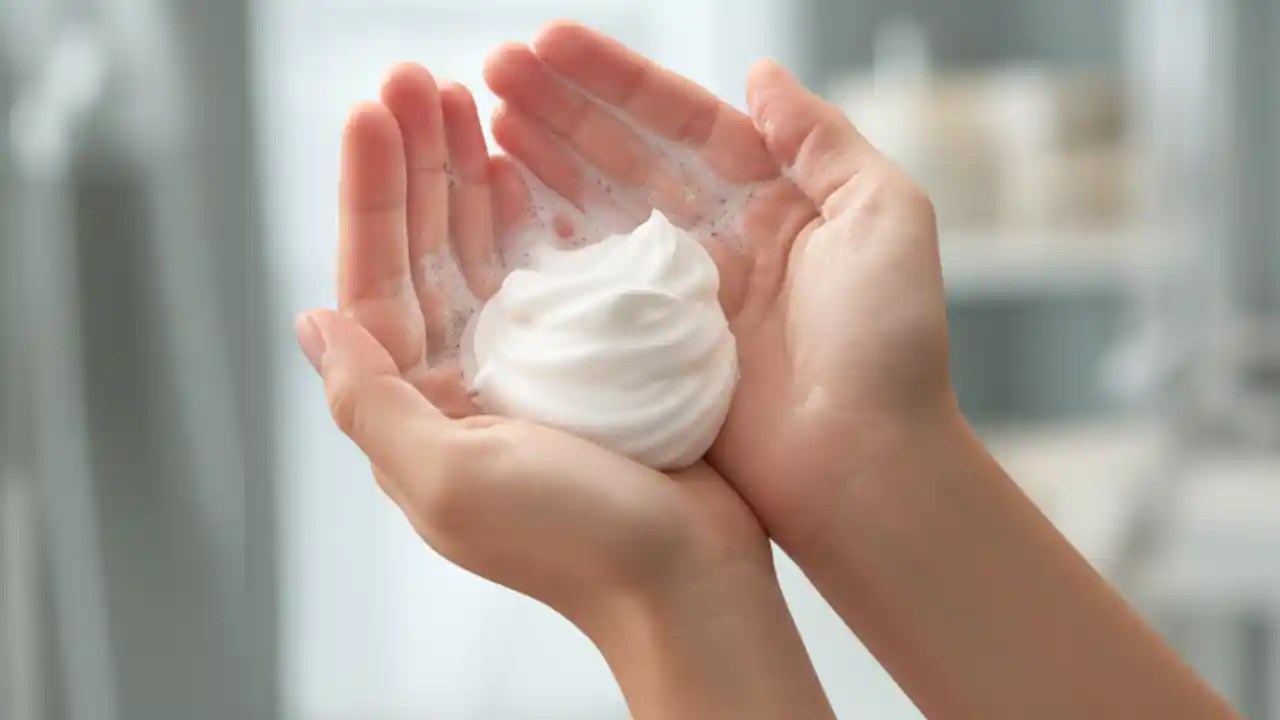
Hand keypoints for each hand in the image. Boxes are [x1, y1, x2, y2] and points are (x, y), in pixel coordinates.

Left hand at [296, 66, 833, 718]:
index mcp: (418, 409)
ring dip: (466, 175)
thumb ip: (368, 402)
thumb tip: (314, 321)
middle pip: (424, 251)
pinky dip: (533, 215)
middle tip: (417, 80)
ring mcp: (527, 367)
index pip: (376, 281)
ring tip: (461, 100)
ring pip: (482, 250)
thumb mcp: (448, 479)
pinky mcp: (589, 358)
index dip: (371, 195)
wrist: (690, 577)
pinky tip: (521, 165)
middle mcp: (463, 381)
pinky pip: (548, 270)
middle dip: (416, 164)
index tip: (375, 112)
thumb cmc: (572, 541)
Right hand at [484, 23, 953, 543]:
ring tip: (480, 119)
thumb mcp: (884, 215)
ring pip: (594, 210)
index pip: (678, 119)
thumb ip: (821, 138)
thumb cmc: (888, 343)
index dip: (612, 80)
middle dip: (558, 108)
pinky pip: (585, 284)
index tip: (546, 42)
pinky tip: (499, 202)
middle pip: (623, 155)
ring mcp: (675, 294)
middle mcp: (715, 236)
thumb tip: (761, 73)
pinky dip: (541, 242)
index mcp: (769, 196)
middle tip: (491, 70)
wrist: (866, 466)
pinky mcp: (647, 350)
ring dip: (538, 161)